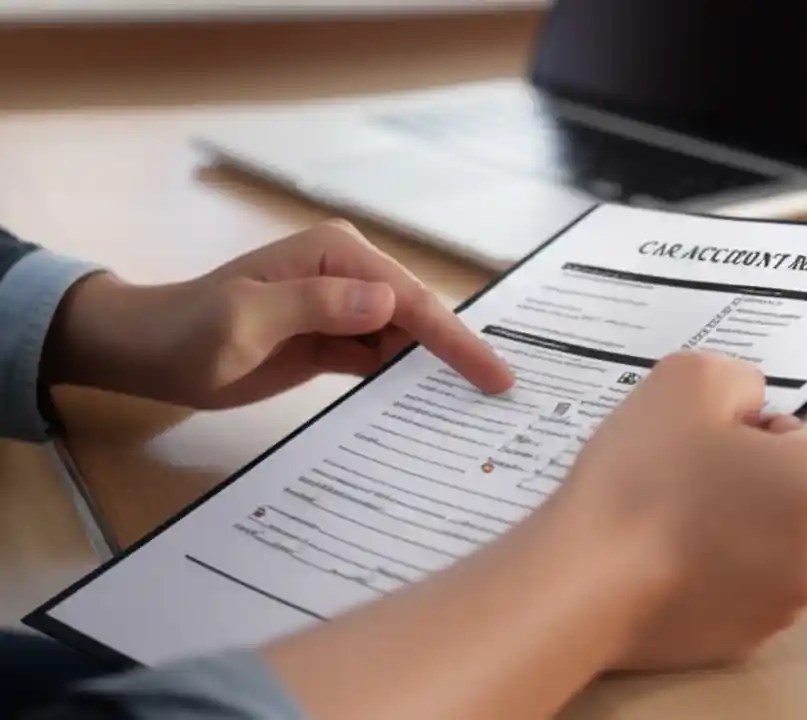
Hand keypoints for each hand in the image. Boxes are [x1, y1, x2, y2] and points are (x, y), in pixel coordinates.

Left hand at [47, 220, 513, 407]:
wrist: (150, 355)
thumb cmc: (188, 331)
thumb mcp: (246, 319)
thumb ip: (316, 306)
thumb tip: (387, 302)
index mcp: (335, 254)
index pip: (409, 298)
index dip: (454, 338)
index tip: (493, 375)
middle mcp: (349, 274)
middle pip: (420, 318)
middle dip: (458, 353)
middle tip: (503, 394)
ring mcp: (344, 308)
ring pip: (407, 341)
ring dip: (435, 372)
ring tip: (478, 408)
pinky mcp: (335, 341)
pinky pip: (383, 360)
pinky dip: (405, 382)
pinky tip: (430, 406)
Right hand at [558, 351, 806, 669]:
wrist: (582, 578)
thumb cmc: (643, 472)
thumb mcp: (690, 378)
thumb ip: (741, 381)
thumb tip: (751, 413)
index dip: (757, 428)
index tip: (705, 442)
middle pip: (796, 495)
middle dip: (755, 481)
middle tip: (684, 479)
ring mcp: (784, 608)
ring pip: (770, 544)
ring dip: (738, 529)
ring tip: (669, 526)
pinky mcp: (745, 644)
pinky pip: (739, 590)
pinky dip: (715, 576)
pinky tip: (665, 567)